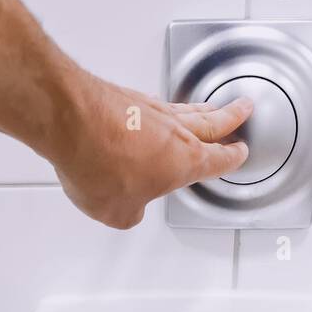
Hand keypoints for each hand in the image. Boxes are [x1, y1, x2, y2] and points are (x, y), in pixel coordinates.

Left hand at [53, 83, 250, 228]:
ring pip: (185, 109)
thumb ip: (131, 212)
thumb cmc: (99, 162)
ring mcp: (150, 110)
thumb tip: (130, 210)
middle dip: (230, 117)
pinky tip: (156, 112)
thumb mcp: (117, 211)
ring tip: (209, 108)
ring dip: (201, 109)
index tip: (241, 152)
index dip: (232, 157)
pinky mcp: (126, 98)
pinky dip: (162, 109)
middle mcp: (173, 131)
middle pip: (211, 121)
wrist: (68, 120)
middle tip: (243, 109)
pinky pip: (152, 104)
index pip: (219, 159)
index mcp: (185, 161)